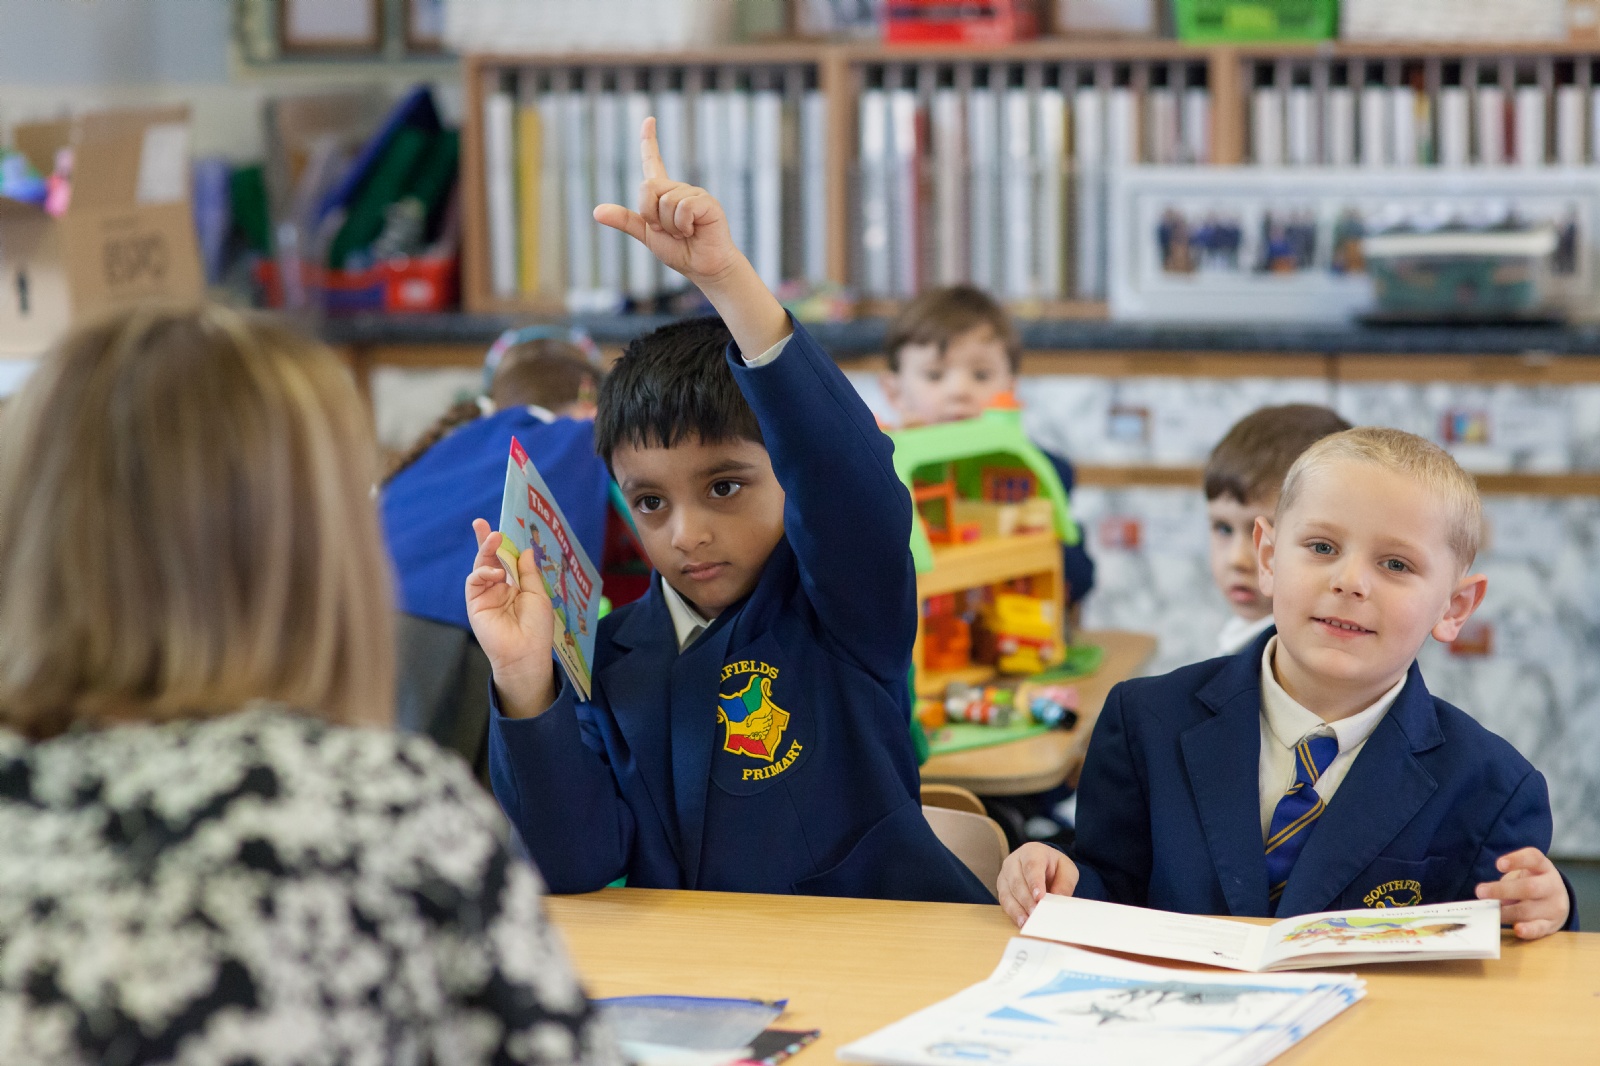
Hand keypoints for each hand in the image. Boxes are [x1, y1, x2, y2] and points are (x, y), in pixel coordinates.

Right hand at [465, 518, 556, 717]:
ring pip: (480, 567)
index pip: (507, 560)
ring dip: (485, 552)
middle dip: (486, 541)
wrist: (525, 653)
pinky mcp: (475, 604)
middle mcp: (499, 588)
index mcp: (516, 586)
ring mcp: (486, 595)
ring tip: (494, 540)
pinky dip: (483, 573)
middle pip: (490, 559)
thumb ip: (527, 573)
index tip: (502, 527)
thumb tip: (524, 550)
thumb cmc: (537, 628)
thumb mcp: (537, 595)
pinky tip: (496, 573)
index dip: (504, 545)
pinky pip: (474, 582)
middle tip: (482, 524)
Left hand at [594, 117, 742, 286]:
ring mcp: (694, 193)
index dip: (649, 140)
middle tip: (669, 231)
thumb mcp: (646, 235)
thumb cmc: (679, 251)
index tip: (649, 120)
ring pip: (665, 202)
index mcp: (663, 193)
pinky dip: (682, 226)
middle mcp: (678, 188)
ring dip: (669, 226)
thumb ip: (625, 221)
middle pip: (648, 188)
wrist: (703, 267)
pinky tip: (694, 231)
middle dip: (650, 215)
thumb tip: (596, 211)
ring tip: (684, 234)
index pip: (653, 161)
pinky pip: (682, 207)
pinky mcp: (707, 202)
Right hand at [997, 842, 1078, 927]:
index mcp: (1032, 851)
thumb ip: (1065, 883)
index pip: (1031, 865)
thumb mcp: (1067, 870)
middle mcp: (1014, 861)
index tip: (1039, 897)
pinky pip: (1004, 902)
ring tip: (1028, 921)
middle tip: (1036, 913)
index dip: (1034, 882)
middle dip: (1027, 899)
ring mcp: (1005, 875)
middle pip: (1017, 881)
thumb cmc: (1054, 867)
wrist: (1043, 865)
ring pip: (1008, 892)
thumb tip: (1057, 899)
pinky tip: (1022, 921)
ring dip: (1018, 908)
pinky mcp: (1002, 888)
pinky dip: (1013, 913)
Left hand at [1475, 846, 1570, 939]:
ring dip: (1506, 911)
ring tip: (1490, 911)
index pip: (1533, 858)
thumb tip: (1485, 896)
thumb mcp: (1523, 875)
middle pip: (1529, 887)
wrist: (1558, 901)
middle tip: (1480, 891)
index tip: (1498, 864)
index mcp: (1543, 867)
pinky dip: (1528, 930)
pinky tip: (1518, 929)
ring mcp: (1554, 906)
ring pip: (1529, 909)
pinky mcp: (1552, 924)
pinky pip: (1540, 928)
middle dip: (1502, 890)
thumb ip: (1508, 882)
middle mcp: (1552, 885)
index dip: (1516, 860)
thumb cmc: (1532, 884)